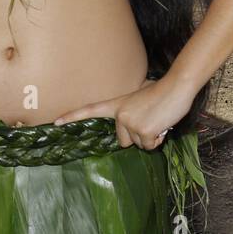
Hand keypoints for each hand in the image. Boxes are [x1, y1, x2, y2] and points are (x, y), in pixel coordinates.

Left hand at [52, 76, 196, 149]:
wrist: (177, 87)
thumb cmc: (162, 91)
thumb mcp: (141, 96)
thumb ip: (132, 109)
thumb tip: (137, 124)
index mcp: (117, 104)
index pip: (90, 110)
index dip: (73, 116)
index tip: (56, 122)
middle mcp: (120, 115)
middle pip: (122, 141)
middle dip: (137, 137)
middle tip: (150, 120)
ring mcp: (131, 124)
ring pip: (138, 144)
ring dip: (150, 137)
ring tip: (158, 120)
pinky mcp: (143, 132)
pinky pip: (149, 146)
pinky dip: (158, 139)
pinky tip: (162, 125)